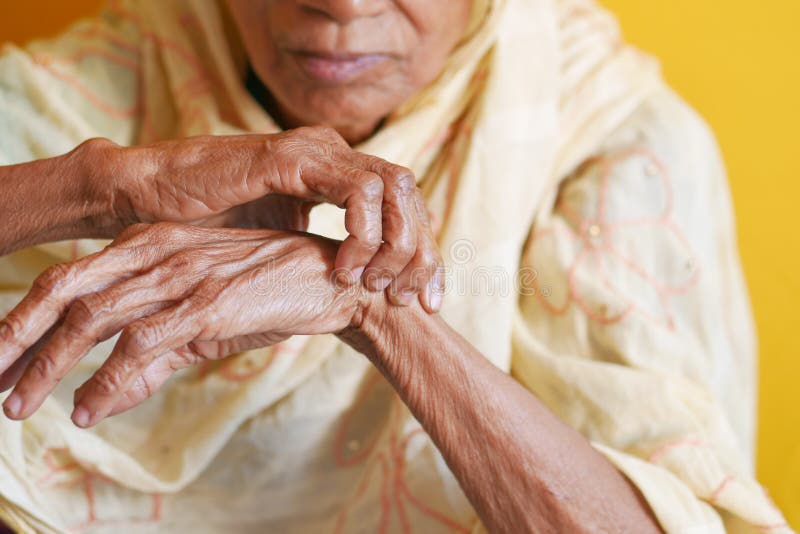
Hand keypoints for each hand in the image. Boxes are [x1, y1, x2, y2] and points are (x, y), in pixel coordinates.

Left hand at [0, 223, 384, 426]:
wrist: (331, 285)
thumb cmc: (267, 297)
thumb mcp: (201, 324)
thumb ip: (148, 359)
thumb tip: (96, 398)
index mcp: (155, 244)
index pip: (71, 278)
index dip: (26, 317)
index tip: (0, 357)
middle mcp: (161, 253)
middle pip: (67, 294)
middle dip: (17, 338)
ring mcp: (183, 277)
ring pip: (94, 319)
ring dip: (49, 367)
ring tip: (19, 407)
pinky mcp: (208, 305)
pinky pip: (141, 344)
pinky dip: (107, 380)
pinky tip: (85, 409)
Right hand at [94, 126, 440, 304]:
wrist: (149, 202)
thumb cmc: (212, 229)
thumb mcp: (286, 245)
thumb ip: (327, 251)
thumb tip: (364, 286)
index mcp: (339, 174)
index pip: (405, 209)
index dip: (424, 255)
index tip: (425, 301)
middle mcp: (335, 156)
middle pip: (411, 197)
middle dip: (421, 253)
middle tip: (407, 298)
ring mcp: (316, 151)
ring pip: (397, 189)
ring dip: (395, 244)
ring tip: (371, 284)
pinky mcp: (292, 157)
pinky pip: (356, 190)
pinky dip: (361, 233)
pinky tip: (345, 267)